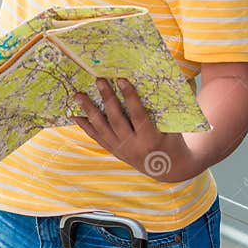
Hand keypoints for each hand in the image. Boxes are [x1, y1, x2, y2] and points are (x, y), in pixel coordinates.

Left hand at [73, 78, 197, 182]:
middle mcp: (133, 146)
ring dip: (89, 110)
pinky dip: (85, 126)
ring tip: (79, 95)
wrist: (168, 168)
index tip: (121, 79)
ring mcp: (121, 150)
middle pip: (116, 120)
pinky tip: (75, 114)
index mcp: (150, 139)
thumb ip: (160, 109)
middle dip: (107, 98)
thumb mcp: (172, 127)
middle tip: (99, 80)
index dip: (129, 97)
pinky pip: (96, 137)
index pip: (137, 115)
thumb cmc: (172, 140)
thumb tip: (149, 79)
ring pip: (102, 128)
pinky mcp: (114, 151)